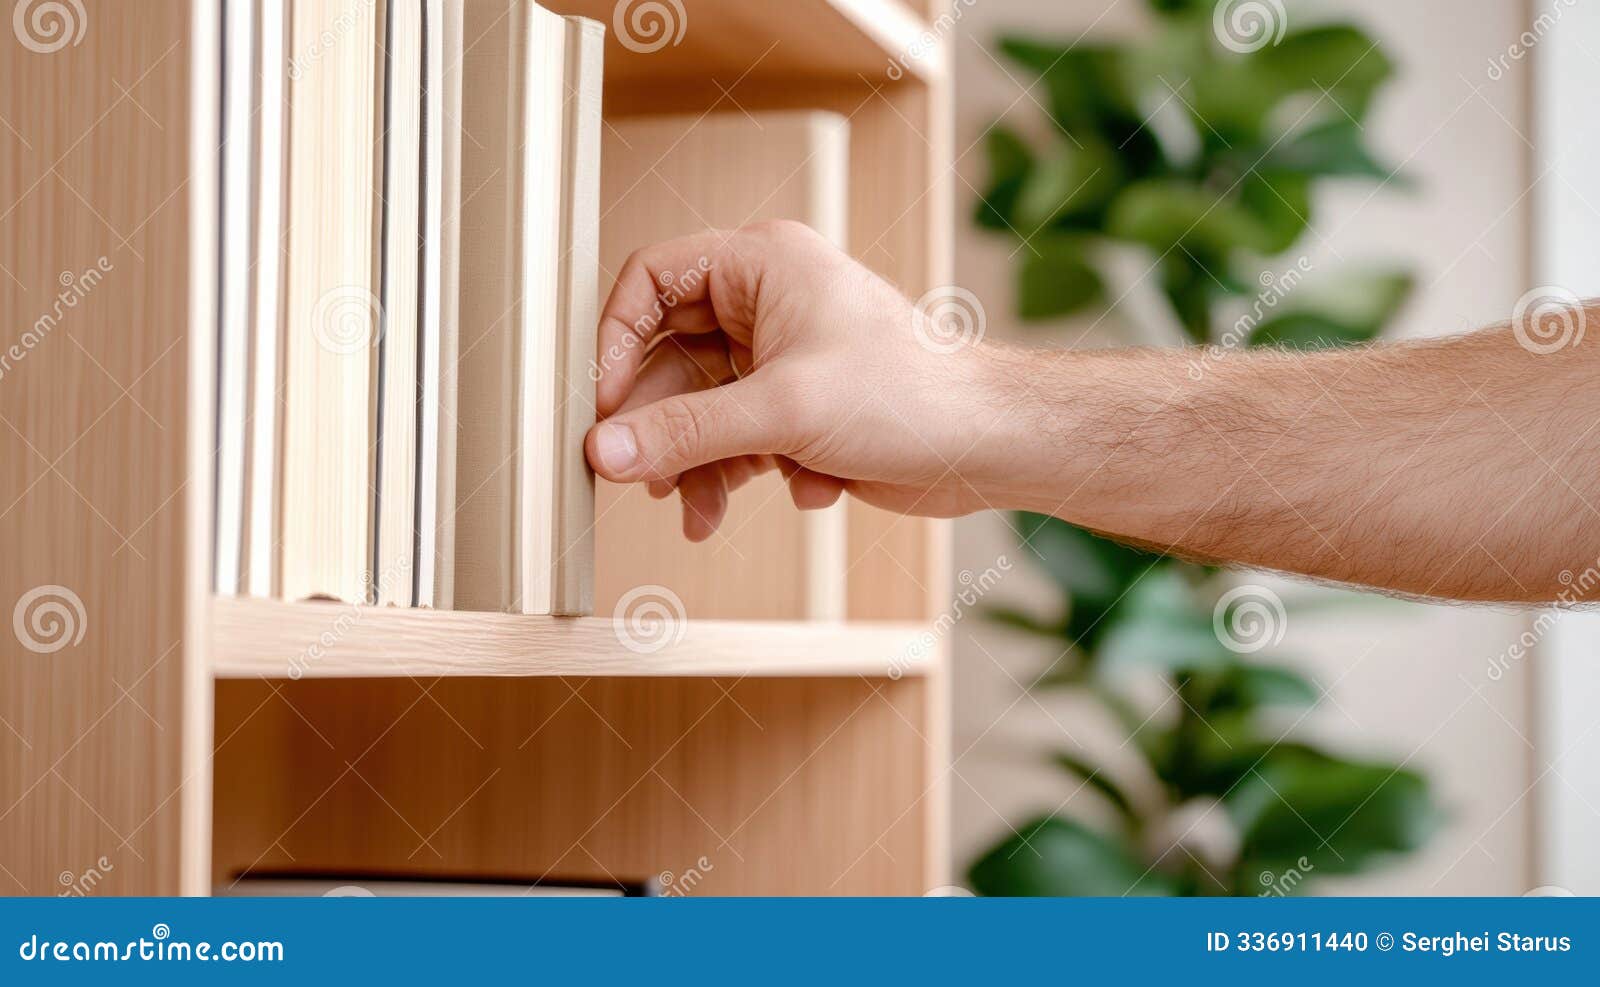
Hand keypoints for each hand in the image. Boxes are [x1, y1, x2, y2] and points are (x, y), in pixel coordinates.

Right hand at [585, 221, 1025, 539]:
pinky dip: (750, 474)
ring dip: (702, 465)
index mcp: (761, 264)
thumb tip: (606, 449)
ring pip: (701, 409)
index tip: (602, 405)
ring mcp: (781, 357)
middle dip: (663, 426)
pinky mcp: (797, 408)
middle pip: (670, 358)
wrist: (986, 444)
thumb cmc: (911, 395)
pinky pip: (739, 439)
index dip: (616, 342)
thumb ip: (685, 432)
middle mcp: (765, 303)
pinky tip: (804, 489)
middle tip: (642, 476)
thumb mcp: (781, 413)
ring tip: (702, 510)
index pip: (652, 281)